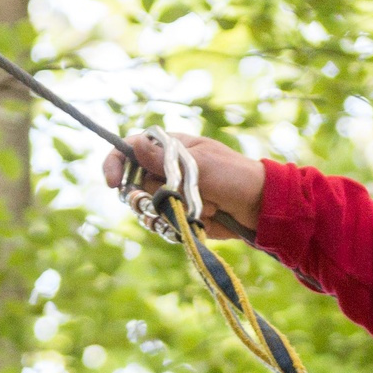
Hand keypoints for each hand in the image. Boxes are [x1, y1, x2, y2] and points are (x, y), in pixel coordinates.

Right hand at [100, 130, 265, 237]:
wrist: (258, 207)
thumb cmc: (234, 176)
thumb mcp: (200, 164)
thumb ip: (165, 159)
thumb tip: (135, 146)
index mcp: (168, 148)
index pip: (128, 150)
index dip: (114, 164)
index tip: (113, 184)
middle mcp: (164, 169)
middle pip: (133, 185)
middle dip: (149, 196)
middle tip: (172, 199)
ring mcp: (169, 194)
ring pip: (144, 209)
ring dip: (167, 212)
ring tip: (197, 208)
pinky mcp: (176, 215)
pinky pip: (159, 224)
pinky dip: (175, 226)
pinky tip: (198, 221)